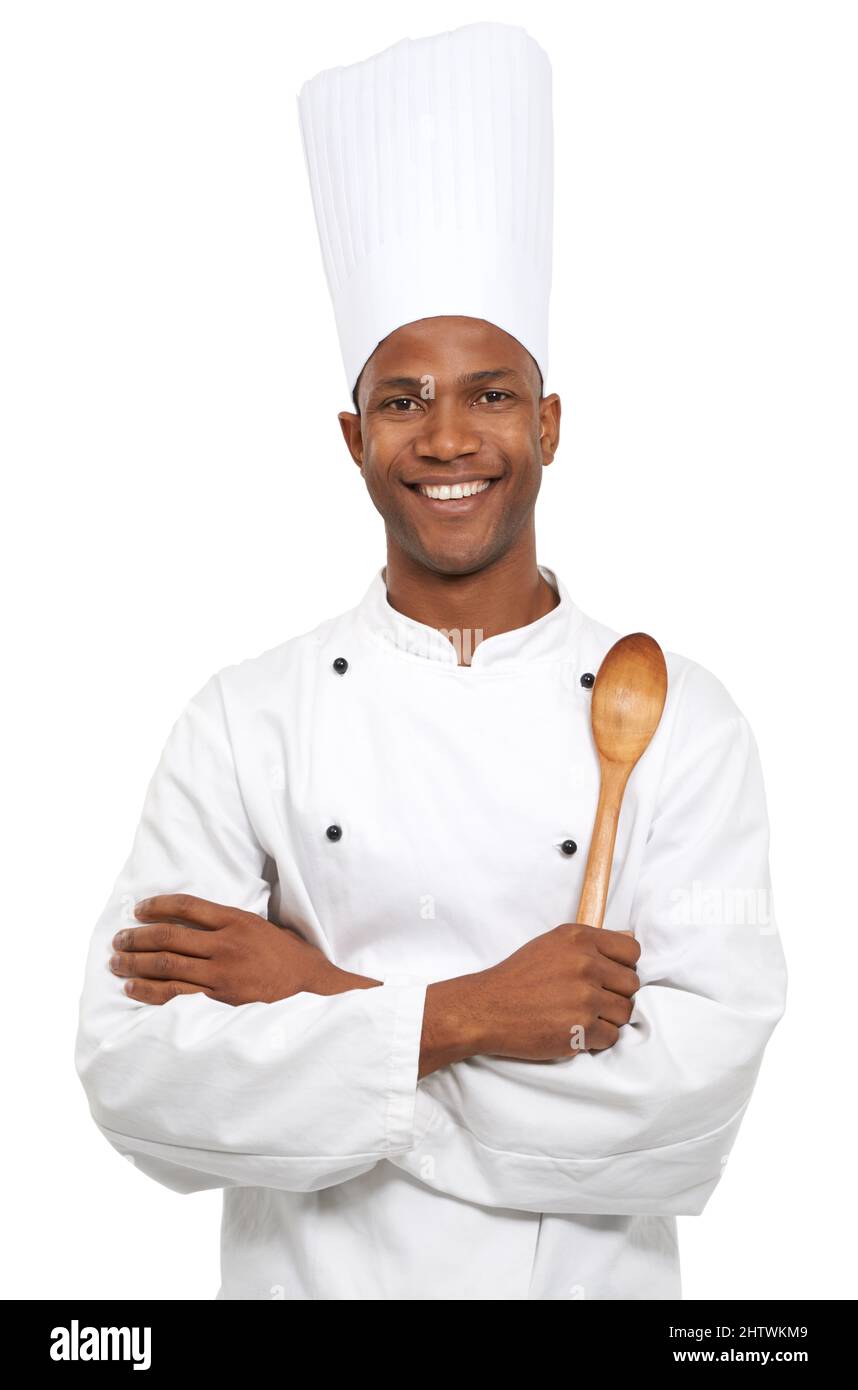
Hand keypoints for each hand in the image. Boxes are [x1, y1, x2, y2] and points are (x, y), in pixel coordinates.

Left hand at [110, 894, 380, 1005]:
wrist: (314, 989)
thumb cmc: (291, 959)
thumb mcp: (264, 928)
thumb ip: (232, 925)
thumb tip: (197, 924)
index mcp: (237, 921)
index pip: (187, 906)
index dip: (157, 905)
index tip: (138, 909)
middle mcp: (226, 945)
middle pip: (169, 937)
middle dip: (138, 937)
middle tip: (119, 939)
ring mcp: (222, 974)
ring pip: (167, 966)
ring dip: (137, 964)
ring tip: (118, 963)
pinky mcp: (221, 1000)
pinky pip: (177, 995)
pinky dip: (151, 991)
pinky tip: (134, 988)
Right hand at [419, 922, 640, 1076]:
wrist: (486, 1009)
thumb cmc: (518, 977)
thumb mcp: (552, 944)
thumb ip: (591, 942)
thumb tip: (631, 940)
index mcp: (579, 939)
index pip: (633, 951)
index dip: (623, 966)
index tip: (609, 976)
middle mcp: (585, 964)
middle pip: (631, 984)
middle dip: (615, 994)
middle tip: (591, 1000)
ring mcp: (585, 997)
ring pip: (625, 1012)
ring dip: (607, 1018)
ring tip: (581, 1016)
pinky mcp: (582, 1028)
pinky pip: (612, 1037)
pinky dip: (596, 1039)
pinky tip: (575, 1031)